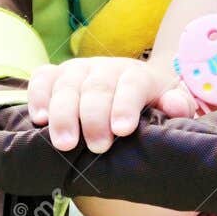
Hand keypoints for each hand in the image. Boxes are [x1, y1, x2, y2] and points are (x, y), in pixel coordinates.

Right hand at [27, 57, 195, 153]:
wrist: (132, 87)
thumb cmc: (152, 105)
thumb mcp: (172, 105)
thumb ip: (179, 106)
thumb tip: (174, 105)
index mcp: (137, 75)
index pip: (132, 85)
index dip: (125, 106)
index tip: (122, 130)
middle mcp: (105, 68)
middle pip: (97, 88)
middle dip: (94, 117)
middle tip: (97, 147)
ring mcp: (78, 70)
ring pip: (67, 84)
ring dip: (63, 114)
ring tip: (64, 143)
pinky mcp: (55, 75)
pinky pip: (41, 79)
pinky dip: (37, 96)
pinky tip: (39, 120)